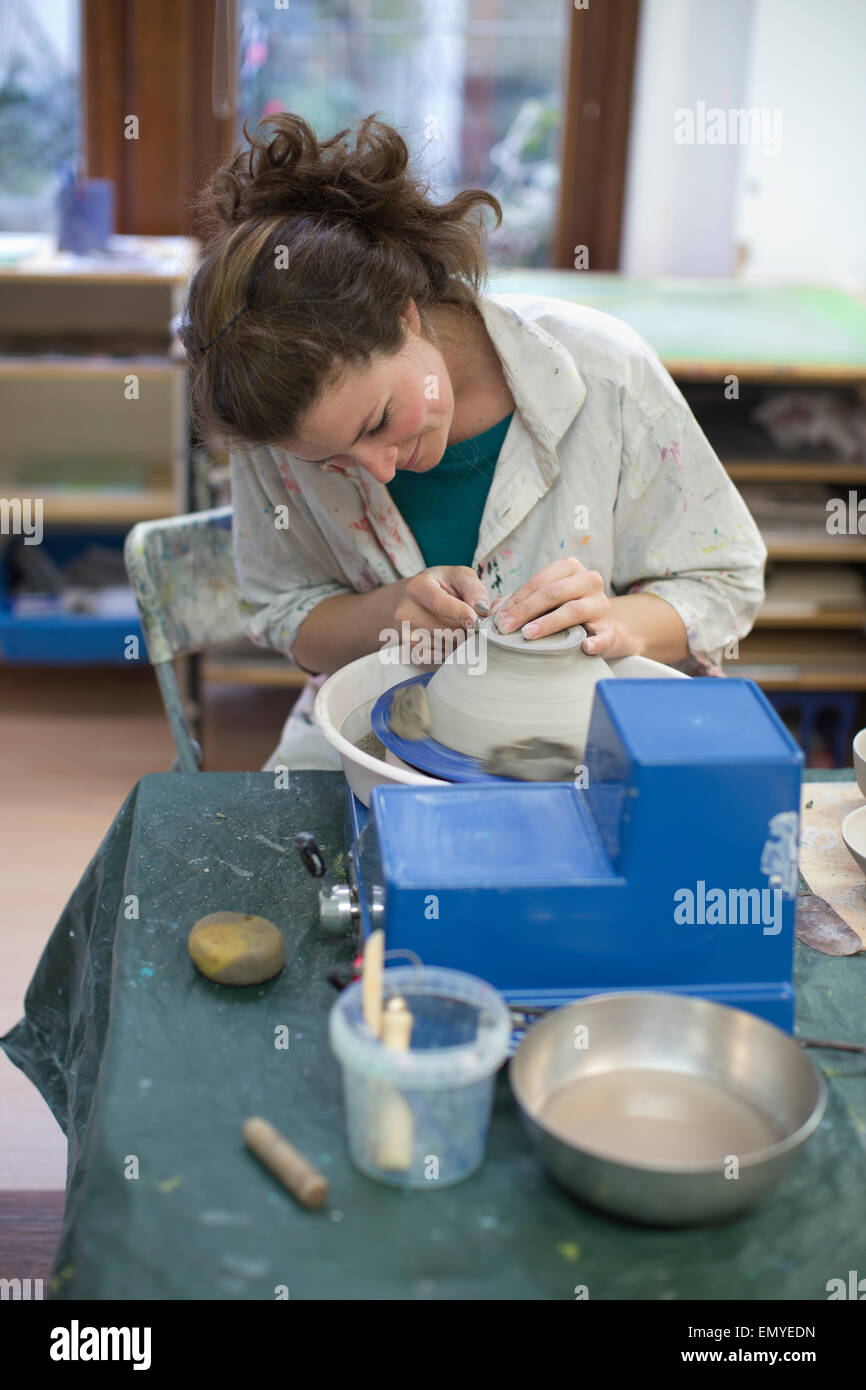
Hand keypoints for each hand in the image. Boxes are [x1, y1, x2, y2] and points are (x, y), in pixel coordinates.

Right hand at [394, 565, 488, 645]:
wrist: (409, 601)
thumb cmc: (439, 587)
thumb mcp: (457, 576)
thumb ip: (473, 588)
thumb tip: (482, 609)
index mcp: (418, 587)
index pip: (439, 603)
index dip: (460, 614)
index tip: (476, 620)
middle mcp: (406, 611)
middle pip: (445, 631)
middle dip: (467, 630)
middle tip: (476, 625)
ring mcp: (405, 633)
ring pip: (445, 646)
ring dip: (461, 641)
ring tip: (460, 628)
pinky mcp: (410, 651)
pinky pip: (439, 658)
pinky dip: (450, 651)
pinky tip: (450, 639)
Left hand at [492, 556, 616, 655]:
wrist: (598, 629)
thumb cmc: (562, 611)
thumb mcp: (543, 601)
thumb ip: (519, 602)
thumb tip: (490, 612)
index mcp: (570, 569)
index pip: (539, 582)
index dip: (517, 600)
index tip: (498, 618)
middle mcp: (589, 580)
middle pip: (554, 593)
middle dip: (525, 610)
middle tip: (505, 628)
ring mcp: (602, 605)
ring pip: (574, 610)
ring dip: (549, 623)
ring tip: (528, 635)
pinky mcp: (611, 629)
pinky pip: (604, 636)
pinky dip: (595, 642)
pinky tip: (584, 647)